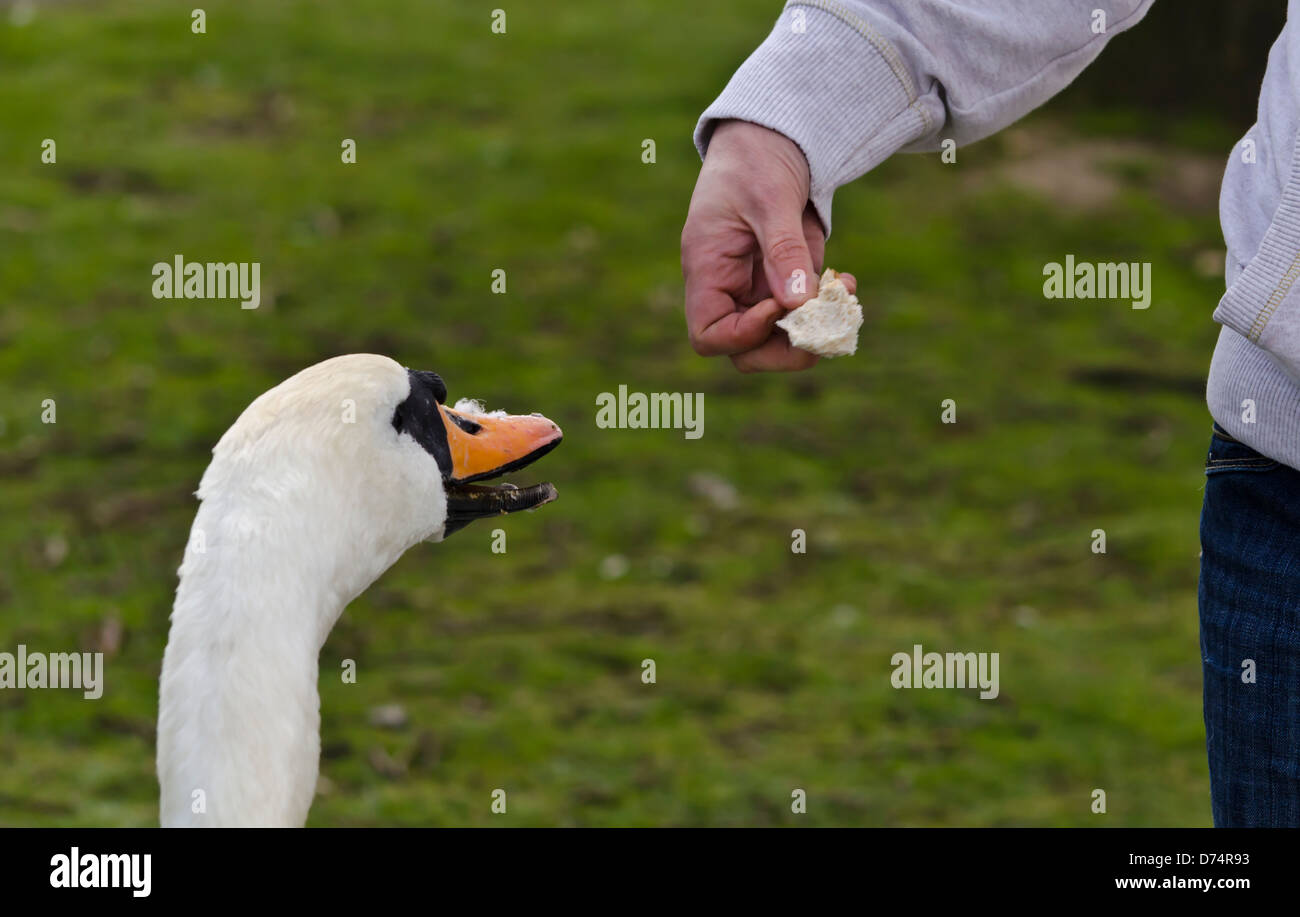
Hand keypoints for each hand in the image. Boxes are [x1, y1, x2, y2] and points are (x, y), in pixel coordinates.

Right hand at [681, 120, 855, 371]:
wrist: (772, 135)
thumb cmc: (756, 158)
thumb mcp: (770, 198)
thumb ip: (783, 250)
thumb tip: (797, 304)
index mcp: (707, 269)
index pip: (708, 334)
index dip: (744, 335)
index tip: (778, 307)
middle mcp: (728, 288)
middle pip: (746, 351)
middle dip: (787, 349)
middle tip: (826, 328)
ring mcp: (757, 288)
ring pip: (780, 340)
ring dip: (816, 330)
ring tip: (846, 297)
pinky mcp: (786, 282)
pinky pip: (805, 314)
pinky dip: (829, 309)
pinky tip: (847, 283)